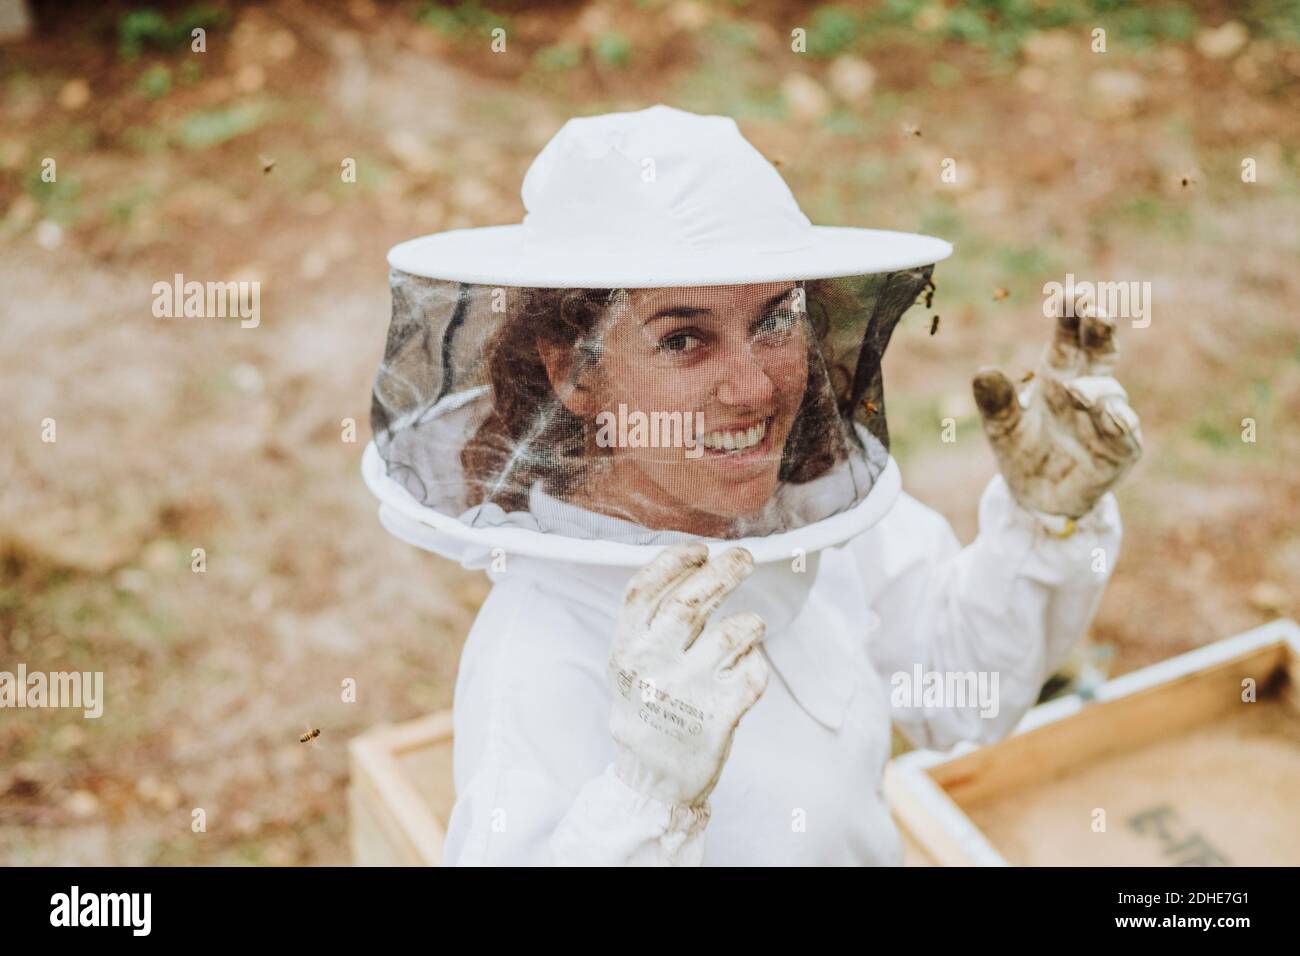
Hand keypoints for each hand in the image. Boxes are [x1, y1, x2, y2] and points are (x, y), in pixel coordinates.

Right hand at [608, 543, 768, 808]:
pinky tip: (746, 670)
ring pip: (732, 633)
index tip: (700, 549)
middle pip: (691, 601)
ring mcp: (686, 691)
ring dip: (749, 622)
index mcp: (626, 648)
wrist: (651, 781)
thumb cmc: (646, 709)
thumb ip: (651, 622)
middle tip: (744, 558)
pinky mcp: (719, 716)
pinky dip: (756, 664)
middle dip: (724, 570)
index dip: (674, 561)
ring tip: (751, 626)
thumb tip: (693, 563)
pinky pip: (753, 672)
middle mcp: (652, 665)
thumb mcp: (630, 664)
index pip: (645, 589)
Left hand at [972, 297, 1142, 519]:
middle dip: (1100, 330)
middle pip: (1100, 353)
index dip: (1072, 315)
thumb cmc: (1023, 453)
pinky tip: (1108, 414)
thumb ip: (995, 402)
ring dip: (1095, 388)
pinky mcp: (1121, 450)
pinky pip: (1125, 433)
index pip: (1069, 338)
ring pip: (1111, 392)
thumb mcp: (1001, 427)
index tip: (1072, 292)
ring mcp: (1107, 419)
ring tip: (1076, 391)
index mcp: (1059, 376)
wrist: (1036, 500)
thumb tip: (983, 372)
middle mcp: (1088, 390)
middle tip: (1095, 310)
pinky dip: (1117, 423)